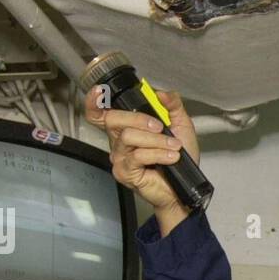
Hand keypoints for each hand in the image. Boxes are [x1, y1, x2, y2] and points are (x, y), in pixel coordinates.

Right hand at [84, 85, 200, 231]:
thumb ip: (172, 105)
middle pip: (113, 120)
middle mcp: (119, 142)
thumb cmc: (179, 159)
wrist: (184, 188)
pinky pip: (138, 156)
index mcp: (127, 128)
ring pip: (129, 137)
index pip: (101, 114)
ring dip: (156, 140)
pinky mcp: (125, 172)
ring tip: (174, 147)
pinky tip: (171, 157)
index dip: (94, 102)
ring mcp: (120, 158)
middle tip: (160, 127)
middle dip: (138, 118)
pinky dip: (158, 154)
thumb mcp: (181, 126)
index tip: (99, 91)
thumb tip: (161, 93)